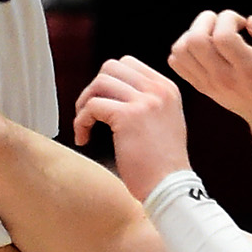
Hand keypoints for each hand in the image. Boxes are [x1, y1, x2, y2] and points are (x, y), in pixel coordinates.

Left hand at [71, 56, 190, 201]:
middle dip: (94, 88)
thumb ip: (147, 102)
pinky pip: (92, 106)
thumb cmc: (162, 164)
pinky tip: (84, 138)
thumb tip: (115, 92)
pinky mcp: (127, 117)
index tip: (103, 103)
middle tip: (90, 112)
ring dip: (84, 103)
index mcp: (167, 89)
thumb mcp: (165, 121)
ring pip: (100, 82)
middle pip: (111, 67)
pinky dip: (81, 122)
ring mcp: (144, 101)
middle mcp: (158, 90)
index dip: (109, 82)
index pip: (129, 64)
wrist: (170, 187)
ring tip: (85, 125)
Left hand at [168, 10, 251, 137]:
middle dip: (208, 20)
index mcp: (250, 70)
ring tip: (215, 34)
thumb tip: (251, 21)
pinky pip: (177, 61)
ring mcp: (210, 84)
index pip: (222, 37)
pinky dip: (186, 48)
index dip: (229, 19)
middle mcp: (225, 78)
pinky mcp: (203, 86)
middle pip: (195, 41)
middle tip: (226, 24)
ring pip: (181, 50)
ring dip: (195, 32)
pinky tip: (208, 47)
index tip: (242, 23)